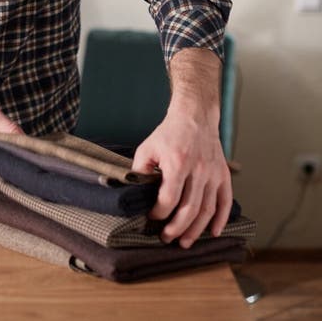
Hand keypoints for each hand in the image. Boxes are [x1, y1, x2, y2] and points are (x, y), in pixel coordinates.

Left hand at [132, 107, 232, 248]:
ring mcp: (213, 174)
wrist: (195, 116)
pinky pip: (225, 202)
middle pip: (189, 210)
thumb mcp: (147, 148)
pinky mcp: (223, 175)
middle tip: (166, 239)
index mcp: (177, 163)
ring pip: (207, 210)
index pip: (169, 198)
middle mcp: (198, 170)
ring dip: (196, 230)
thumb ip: (139, 171)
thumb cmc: (169, 133)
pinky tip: (214, 232)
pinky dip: (222, 220)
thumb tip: (133, 192)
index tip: (151, 218)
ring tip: (185, 242)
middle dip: (176, 229)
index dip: (159, 213)